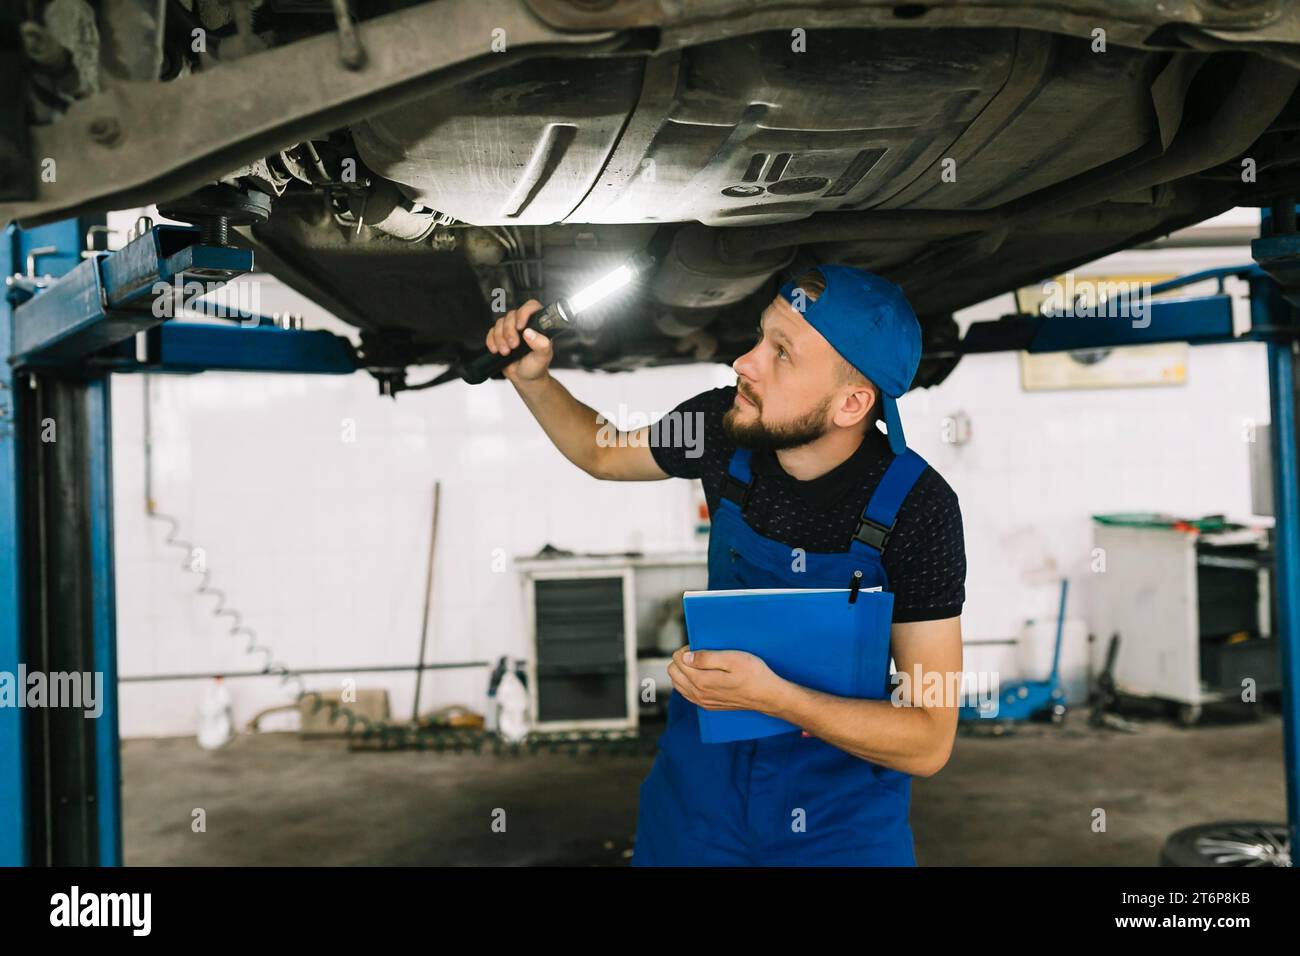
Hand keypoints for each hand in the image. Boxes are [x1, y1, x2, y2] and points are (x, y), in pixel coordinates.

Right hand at [484, 299, 552, 383]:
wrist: (524, 378)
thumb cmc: (536, 366)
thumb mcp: (543, 357)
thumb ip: (541, 344)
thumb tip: (530, 333)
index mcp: (538, 325)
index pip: (531, 307)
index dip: (524, 313)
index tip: (521, 327)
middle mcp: (524, 325)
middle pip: (511, 315)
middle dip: (509, 332)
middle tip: (514, 345)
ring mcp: (511, 329)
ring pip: (500, 323)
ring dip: (500, 338)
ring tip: (506, 352)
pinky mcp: (500, 336)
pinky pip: (491, 331)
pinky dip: (491, 341)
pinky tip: (497, 350)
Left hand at [667, 645, 785, 712]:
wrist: (767, 696)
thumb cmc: (753, 674)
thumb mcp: (732, 659)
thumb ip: (706, 658)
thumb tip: (685, 657)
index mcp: (702, 681)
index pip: (678, 660)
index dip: (686, 649)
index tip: (700, 646)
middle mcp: (698, 694)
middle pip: (673, 672)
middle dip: (682, 659)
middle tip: (699, 653)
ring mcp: (702, 702)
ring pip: (678, 684)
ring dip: (684, 671)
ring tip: (701, 663)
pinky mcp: (708, 706)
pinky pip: (687, 693)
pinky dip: (688, 682)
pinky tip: (702, 676)